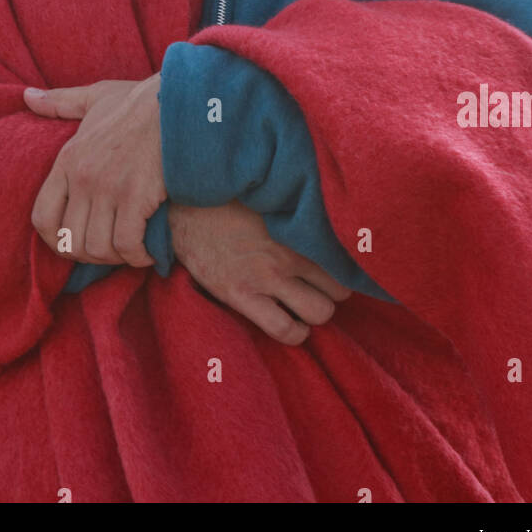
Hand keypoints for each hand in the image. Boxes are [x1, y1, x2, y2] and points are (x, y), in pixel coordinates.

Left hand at [27, 76, 164, 267]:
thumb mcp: (94, 97)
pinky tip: (149, 251)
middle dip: (89, 255)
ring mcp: (109, 187)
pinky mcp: (137, 195)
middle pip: (70, 241)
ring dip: (116, 258)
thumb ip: (60, 102)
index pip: (42, 217)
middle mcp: (82, 176)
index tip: (76, 243)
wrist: (177, 100)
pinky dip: (138, 255)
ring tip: (130, 251)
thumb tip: (27, 96)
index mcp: (68, 158)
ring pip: (98, 248)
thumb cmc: (139, 102)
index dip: (56, 241)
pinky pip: (127, 244)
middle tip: (110, 251)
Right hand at [168, 198, 351, 344]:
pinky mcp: (242, 296)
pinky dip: (295, 334)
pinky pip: (284, 330)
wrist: (184, 210)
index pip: (345, 257)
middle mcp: (288, 253)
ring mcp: (266, 277)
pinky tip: (292, 325)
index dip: (347, 267)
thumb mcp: (270, 197)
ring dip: (316, 314)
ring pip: (319, 313)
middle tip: (321, 289)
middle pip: (339, 290)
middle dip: (333, 293)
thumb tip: (326, 205)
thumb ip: (299, 209)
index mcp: (297, 226)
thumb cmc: (229, 199)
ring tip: (306, 307)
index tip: (342, 268)